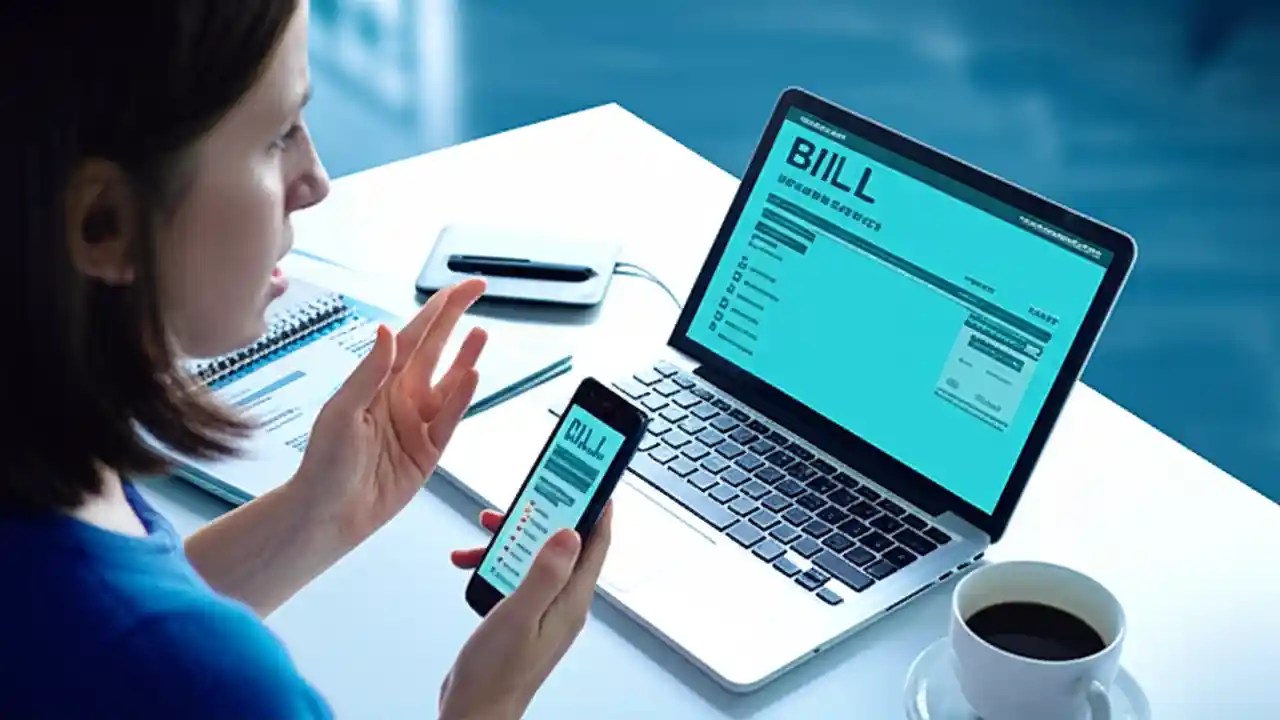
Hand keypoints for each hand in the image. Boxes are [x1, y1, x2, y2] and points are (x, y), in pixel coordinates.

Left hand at [291, 279, 487, 544]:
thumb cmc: (325, 464)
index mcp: (378, 382)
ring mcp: (418, 423)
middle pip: (436, 349)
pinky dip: (463, 398)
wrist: (328, 514)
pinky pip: (451, 419)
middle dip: (456, 319)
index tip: (458, 289)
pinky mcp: (430, 451)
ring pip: (450, 382)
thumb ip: (369, 372)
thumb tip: (388, 331)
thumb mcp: (342, 411)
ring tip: (480, 332)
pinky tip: (474, 375)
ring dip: (465, 356)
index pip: (413, 336)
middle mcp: (401, 397)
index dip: (437, 310)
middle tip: (478, 292)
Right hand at [440, 503, 612, 719]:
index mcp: (571, 601)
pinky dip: (495, 563)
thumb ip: (546, 572)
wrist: (473, 712)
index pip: (596, 543)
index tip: (595, 477)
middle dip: (543, 516)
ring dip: (511, 539)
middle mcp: (562, 603)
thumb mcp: (520, 614)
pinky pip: (515, 575)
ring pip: (534, 556)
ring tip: (486, 531)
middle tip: (526, 495)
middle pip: (562, 544)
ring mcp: (542, 610)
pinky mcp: (522, 616)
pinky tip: (473, 563)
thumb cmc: (496, 676)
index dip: (598, 507)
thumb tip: (571, 533)